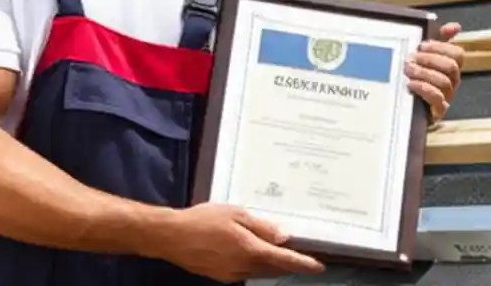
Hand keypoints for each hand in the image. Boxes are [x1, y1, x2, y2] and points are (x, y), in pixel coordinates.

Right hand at [160, 202, 324, 281]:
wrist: (172, 237)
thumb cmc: (203, 220)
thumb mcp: (236, 214)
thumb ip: (261, 226)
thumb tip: (283, 236)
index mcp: (250, 249)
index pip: (284, 259)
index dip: (303, 264)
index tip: (319, 267)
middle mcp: (243, 266)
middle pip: (274, 268)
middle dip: (289, 264)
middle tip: (301, 256)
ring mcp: (231, 274)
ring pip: (260, 271)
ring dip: (272, 265)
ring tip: (278, 253)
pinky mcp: (220, 276)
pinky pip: (245, 272)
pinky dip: (254, 265)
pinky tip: (251, 253)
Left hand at [406, 22, 463, 123]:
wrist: (403, 106)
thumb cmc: (417, 77)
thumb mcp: (425, 56)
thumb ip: (438, 39)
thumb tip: (456, 27)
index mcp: (451, 67)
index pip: (458, 54)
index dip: (441, 47)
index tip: (422, 45)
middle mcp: (453, 82)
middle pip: (451, 67)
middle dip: (430, 60)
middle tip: (411, 58)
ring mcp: (447, 97)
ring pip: (444, 82)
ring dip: (424, 73)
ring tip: (408, 70)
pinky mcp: (438, 111)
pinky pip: (437, 98)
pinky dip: (424, 89)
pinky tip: (410, 84)